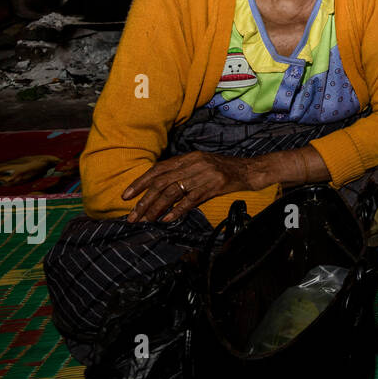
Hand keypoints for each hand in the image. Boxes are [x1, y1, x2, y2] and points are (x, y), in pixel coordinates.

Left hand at [122, 152, 257, 223]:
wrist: (251, 170)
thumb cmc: (225, 171)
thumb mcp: (202, 167)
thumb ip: (183, 174)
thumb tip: (160, 190)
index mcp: (189, 157)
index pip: (158, 169)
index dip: (140, 182)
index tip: (126, 196)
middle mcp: (194, 163)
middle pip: (162, 182)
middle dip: (143, 200)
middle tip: (132, 216)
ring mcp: (204, 174)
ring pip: (172, 192)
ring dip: (156, 208)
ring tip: (146, 220)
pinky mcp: (215, 185)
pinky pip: (191, 199)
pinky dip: (177, 209)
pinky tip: (168, 218)